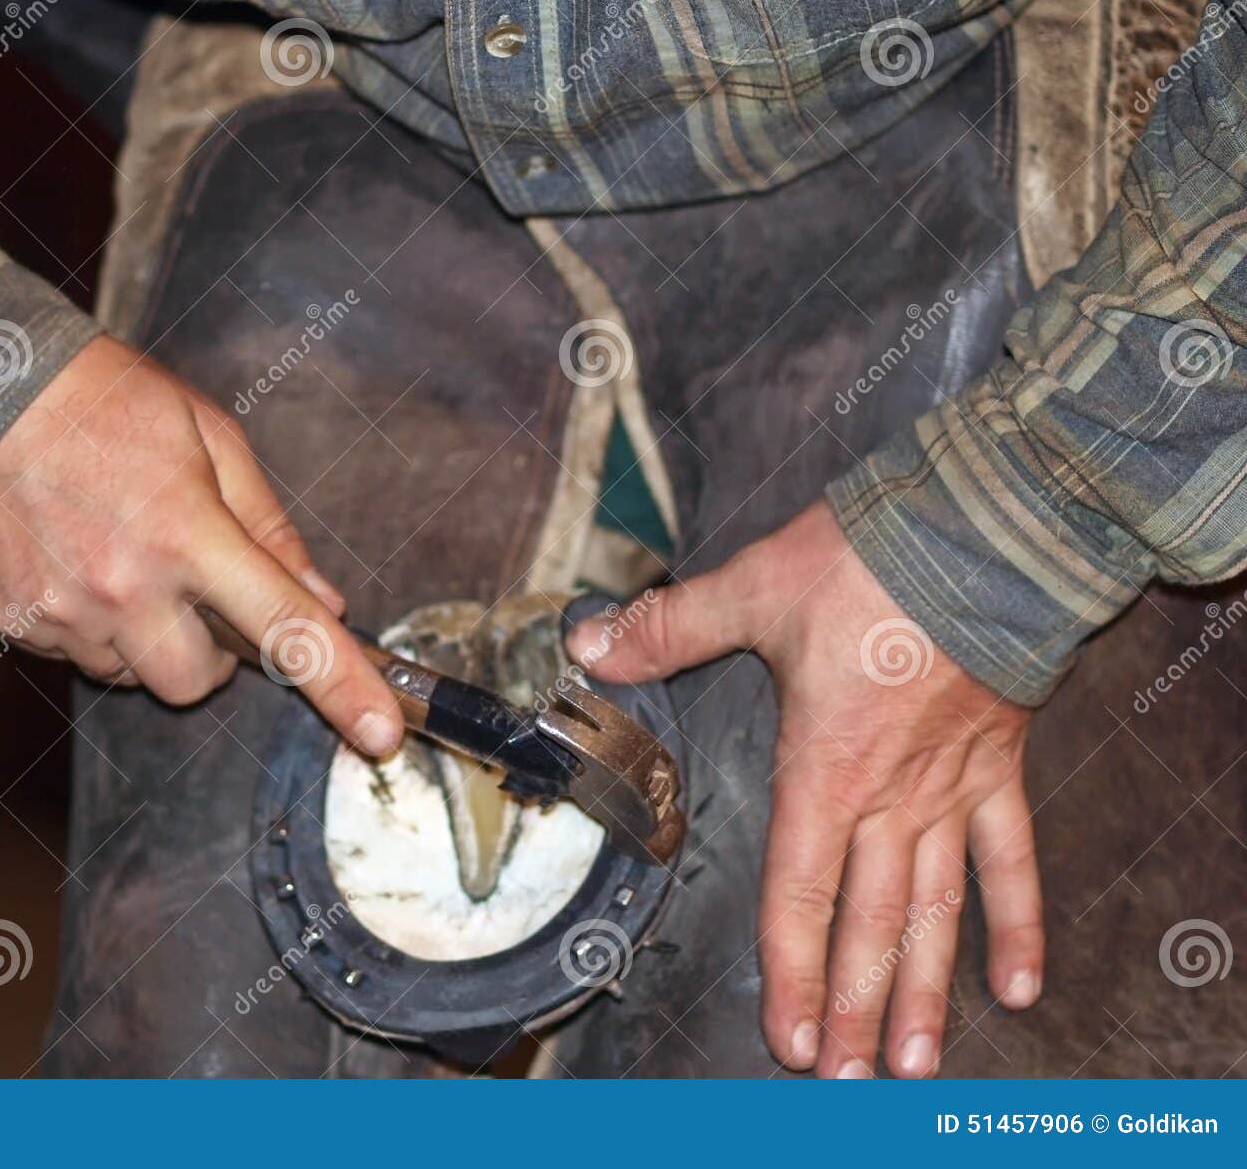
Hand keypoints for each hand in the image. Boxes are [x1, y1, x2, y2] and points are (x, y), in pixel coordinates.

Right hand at [0, 334, 402, 754]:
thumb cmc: (97, 398)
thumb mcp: (208, 436)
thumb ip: (269, 526)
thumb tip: (321, 598)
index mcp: (187, 533)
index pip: (285, 630)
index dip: (342, 687)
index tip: (382, 734)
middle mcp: (122, 586)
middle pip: (195, 683)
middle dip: (209, 654)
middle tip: (192, 591)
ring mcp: (57, 612)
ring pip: (128, 673)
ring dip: (141, 636)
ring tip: (115, 554)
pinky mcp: (6, 624)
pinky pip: (68, 654)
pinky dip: (83, 624)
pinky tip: (66, 558)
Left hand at [566, 500, 1041, 1077]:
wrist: (982, 532)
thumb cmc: (869, 564)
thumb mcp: (752, 590)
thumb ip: (667, 627)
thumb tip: (588, 641)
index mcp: (825, 768)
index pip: (798, 893)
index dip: (789, 971)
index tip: (788, 1036)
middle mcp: (890, 798)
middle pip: (868, 924)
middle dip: (853, 1007)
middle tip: (848, 1075)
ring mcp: (949, 788)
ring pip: (934, 912)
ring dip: (924, 990)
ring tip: (917, 1062)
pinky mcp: (997, 766)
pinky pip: (1011, 858)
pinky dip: (1017, 921)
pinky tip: (1020, 983)